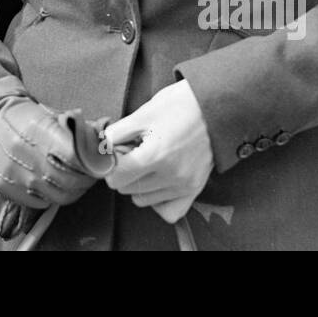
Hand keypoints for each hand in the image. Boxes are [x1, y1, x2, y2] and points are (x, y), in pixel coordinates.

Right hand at [0, 94, 94, 210]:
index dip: (91, 163)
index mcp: (35, 128)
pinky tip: (55, 184)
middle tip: (93, 174)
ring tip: (77, 180)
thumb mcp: (51, 114)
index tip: (100, 163)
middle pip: (68, 180)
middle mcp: (21, 152)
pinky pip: (41, 203)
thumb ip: (79, 129)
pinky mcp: (5, 188)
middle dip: (87, 180)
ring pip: (58, 196)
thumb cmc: (25, 117)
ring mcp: (12, 173)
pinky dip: (53, 197)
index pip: (74, 155)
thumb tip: (105, 142)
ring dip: (74, 191)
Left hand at [104, 80, 212, 222]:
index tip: (117, 151)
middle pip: (127, 189)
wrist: (216, 107)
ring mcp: (184, 185)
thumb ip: (117, 132)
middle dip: (124, 172)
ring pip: (143, 200)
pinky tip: (158, 181)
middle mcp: (171, 176)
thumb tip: (101, 147)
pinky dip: (159, 201)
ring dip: (139, 185)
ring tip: (149, 162)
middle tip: (134, 152)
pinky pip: (168, 211)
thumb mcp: (144, 112)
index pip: (115, 177)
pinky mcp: (195, 189)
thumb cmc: (180, 105)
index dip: (111, 163)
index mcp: (155, 155)